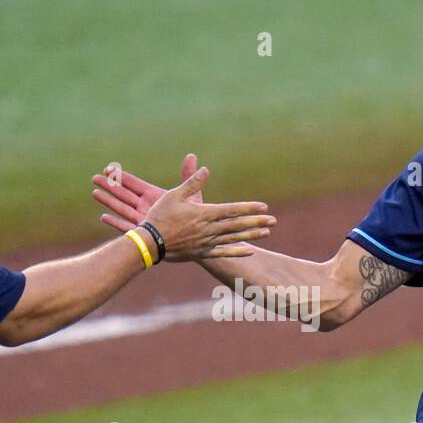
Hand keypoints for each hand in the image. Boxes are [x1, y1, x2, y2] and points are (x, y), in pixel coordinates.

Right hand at [92, 153, 200, 232]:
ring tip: (94, 192)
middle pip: (124, 194)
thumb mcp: (190, 195)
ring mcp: (143, 219)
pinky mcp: (143, 232)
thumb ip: (188, 176)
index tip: (109, 169)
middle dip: (110, 186)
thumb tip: (192, 156)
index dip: (122, 177)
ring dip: (108, 201)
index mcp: (153, 196)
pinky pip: (126, 227)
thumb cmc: (192, 216)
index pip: (134, 184)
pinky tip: (103, 217)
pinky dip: (115, 223)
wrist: (193, 239)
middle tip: (95, 178)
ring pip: (122, 208)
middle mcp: (145, 206)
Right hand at [116, 161, 272, 260]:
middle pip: (237, 225)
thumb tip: (206, 169)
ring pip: (233, 239)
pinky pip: (223, 253)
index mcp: (203, 214)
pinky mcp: (201, 253)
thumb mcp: (174, 195)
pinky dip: (237, 251)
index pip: (231, 210)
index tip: (264, 207)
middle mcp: (208, 230)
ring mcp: (206, 243)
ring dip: (251, 235)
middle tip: (273, 220)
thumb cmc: (159, 216)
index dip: (248, 208)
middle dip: (256, 222)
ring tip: (267, 232)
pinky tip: (249, 250)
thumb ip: (192, 183)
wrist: (149, 244)